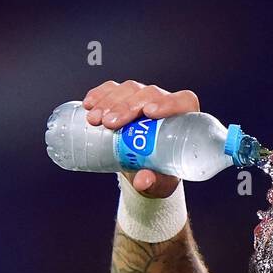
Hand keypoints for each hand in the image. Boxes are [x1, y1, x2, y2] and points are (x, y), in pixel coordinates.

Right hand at [81, 79, 199, 197]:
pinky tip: (89, 104)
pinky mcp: (125, 98)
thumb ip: (154, 182)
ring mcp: (144, 98)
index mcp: (183, 121)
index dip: (167, 102)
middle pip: (149, 94)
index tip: (149, 112)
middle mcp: (165, 104)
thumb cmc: (160, 174)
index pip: (182, 102)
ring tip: (95, 120)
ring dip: (109, 102)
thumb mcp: (160, 182)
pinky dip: (99, 95)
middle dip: (126, 107)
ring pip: (129, 90)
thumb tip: (142, 180)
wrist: (144, 171)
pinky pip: (113, 89)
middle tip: (110, 124)